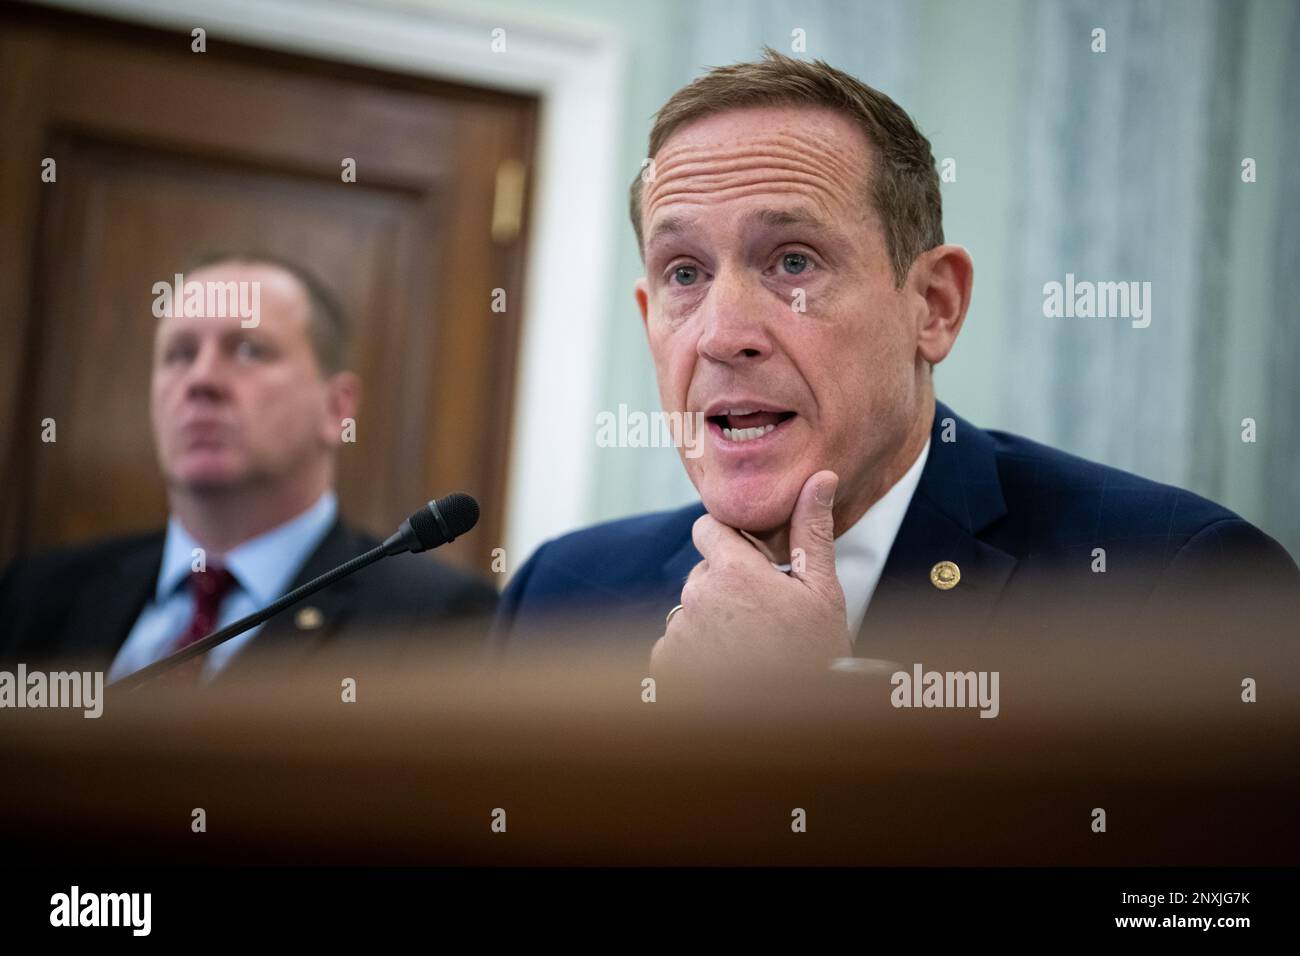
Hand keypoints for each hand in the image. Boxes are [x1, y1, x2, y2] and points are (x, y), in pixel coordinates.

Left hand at [650, 470, 850, 675]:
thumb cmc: (817, 656)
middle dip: (726, 587)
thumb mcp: (822, 591)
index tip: (755, 568)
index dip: (731, 543)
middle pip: (702, 573)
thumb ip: (812, 530)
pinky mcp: (665, 667)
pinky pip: (674, 647)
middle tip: (763, 621)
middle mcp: (696, 596)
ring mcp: (678, 634)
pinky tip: (726, 674)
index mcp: (732, 570)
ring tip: (749, 653)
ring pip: (690, 611)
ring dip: (712, 624)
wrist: (797, 726)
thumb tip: (820, 477)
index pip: (707, 529)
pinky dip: (694, 657)